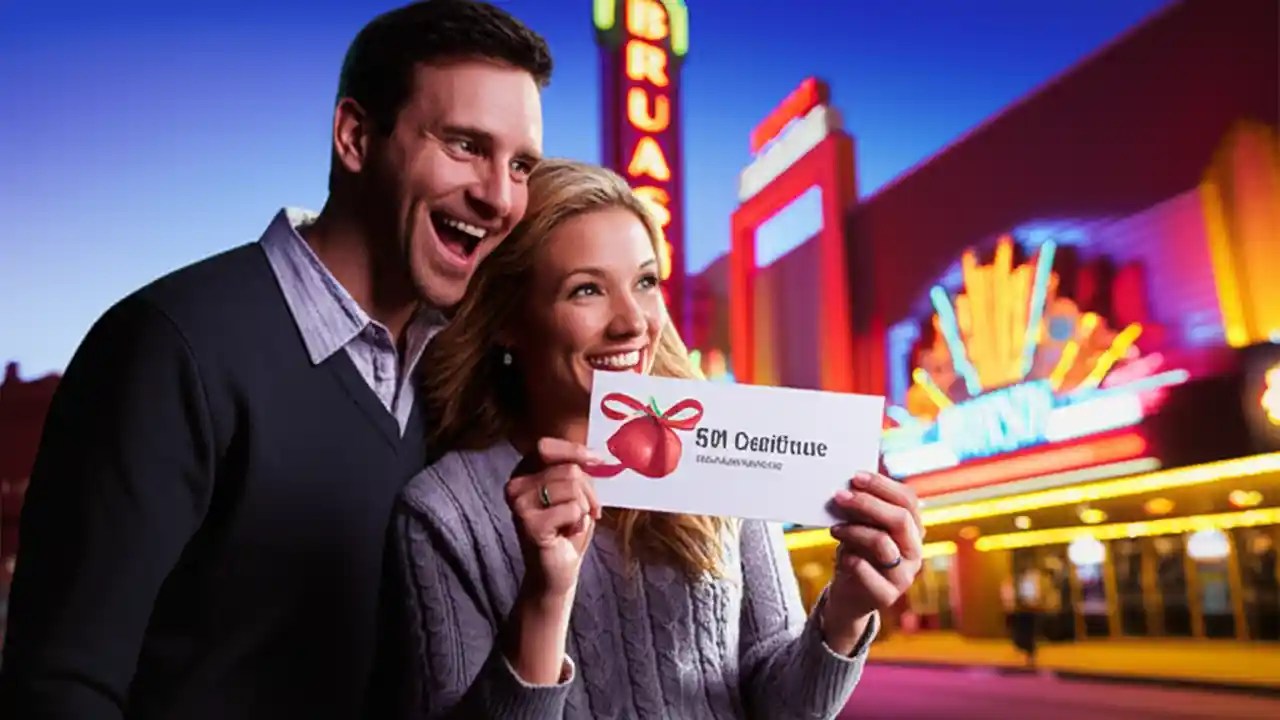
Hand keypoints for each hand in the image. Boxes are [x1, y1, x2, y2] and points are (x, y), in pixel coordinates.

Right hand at [506, 437, 603, 600]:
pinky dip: (579, 523)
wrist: (556, 571)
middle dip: (589, 491)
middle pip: (568, 469)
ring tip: (572, 523)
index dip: (574, 450)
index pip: (546, 446)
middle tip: (589, 511)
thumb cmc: (566, 530)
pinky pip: (573, 509)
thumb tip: (598, 453)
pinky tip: (566, 534)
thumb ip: (576, 471)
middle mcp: (515, 485)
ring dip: (584, 509)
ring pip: (573, 488)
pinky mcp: (529, 523)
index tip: (598, 459)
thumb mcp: (573, 493)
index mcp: (523, 472)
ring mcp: (519, 504)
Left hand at [822, 471, 923, 651]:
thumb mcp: (862, 528)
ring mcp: (904, 575)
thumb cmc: (858, 554)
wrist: (851, 597)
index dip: (883, 485)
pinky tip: (841, 556)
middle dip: (868, 503)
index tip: (855, 476)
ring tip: (834, 528)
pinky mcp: (886, 595)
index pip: (908, 500)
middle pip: (900, 519)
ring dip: (854, 530)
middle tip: (840, 496)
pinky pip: (865, 570)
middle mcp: (914, 551)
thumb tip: (848, 486)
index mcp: (913, 530)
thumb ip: (863, 511)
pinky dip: (849, 558)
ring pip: (882, 543)